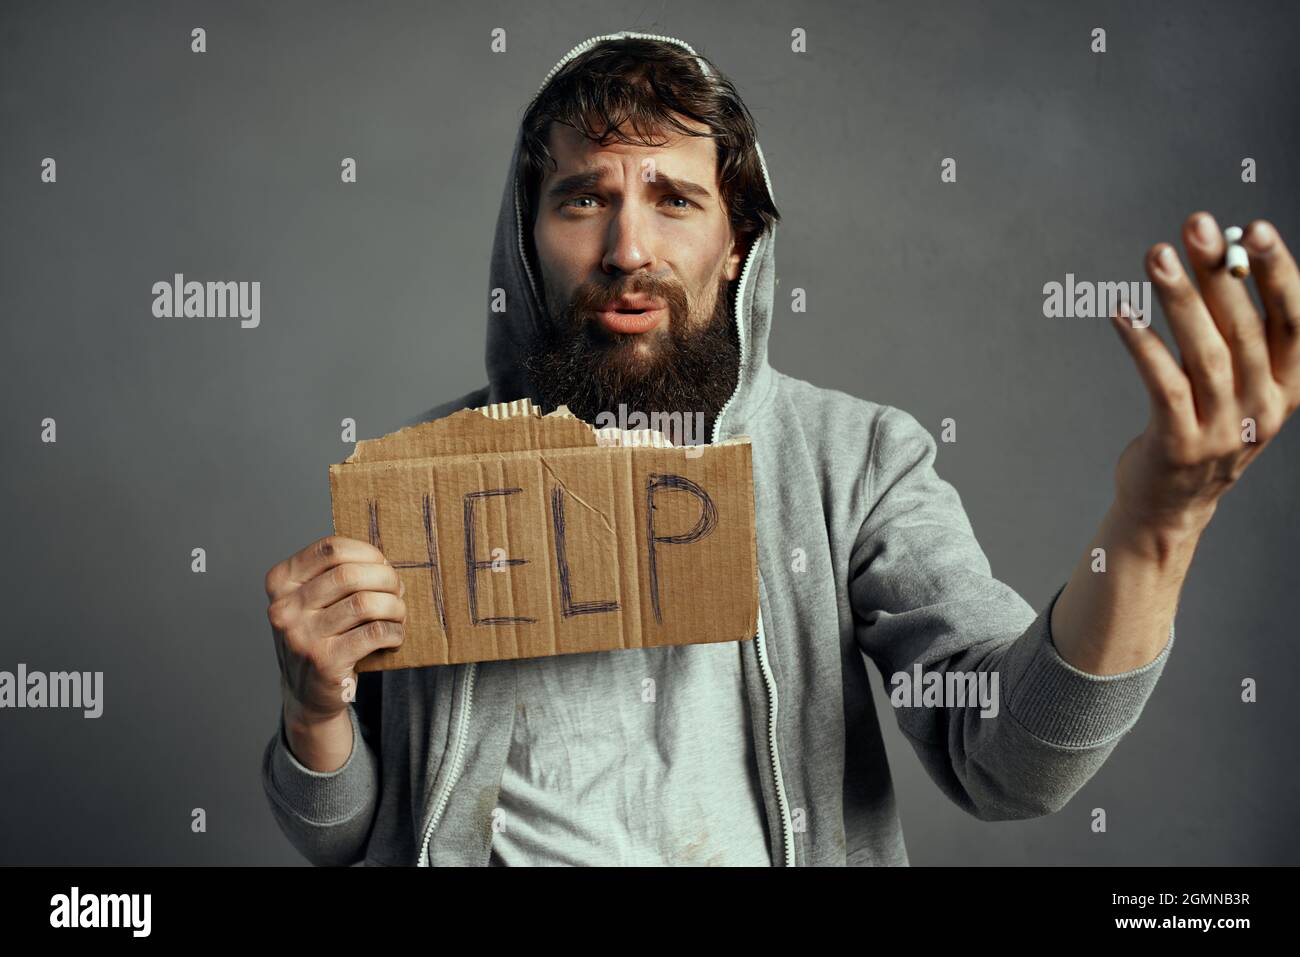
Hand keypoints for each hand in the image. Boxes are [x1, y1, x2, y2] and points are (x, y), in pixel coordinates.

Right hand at [264, 535, 405, 725]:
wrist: (306, 694)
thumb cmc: (319, 637)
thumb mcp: (311, 602)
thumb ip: (334, 576)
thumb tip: (383, 562)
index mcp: (281, 583)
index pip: (330, 549)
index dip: (366, 552)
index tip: (383, 564)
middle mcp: (285, 608)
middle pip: (349, 574)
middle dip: (385, 578)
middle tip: (397, 590)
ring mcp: (302, 636)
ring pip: (364, 603)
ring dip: (393, 606)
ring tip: (398, 614)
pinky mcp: (325, 661)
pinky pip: (374, 632)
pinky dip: (394, 631)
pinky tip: (394, 636)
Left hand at [1110, 213, 1299, 536]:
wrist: (1169, 505)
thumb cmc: (1200, 425)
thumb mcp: (1234, 384)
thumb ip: (1234, 329)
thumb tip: (1222, 251)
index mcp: (1287, 387)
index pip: (1293, 321)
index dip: (1278, 273)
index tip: (1255, 227)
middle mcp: (1263, 408)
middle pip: (1246, 329)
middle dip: (1221, 272)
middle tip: (1196, 225)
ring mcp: (1222, 430)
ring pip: (1205, 354)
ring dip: (1179, 299)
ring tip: (1156, 255)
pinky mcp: (1178, 445)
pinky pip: (1162, 384)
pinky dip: (1142, 343)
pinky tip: (1121, 310)